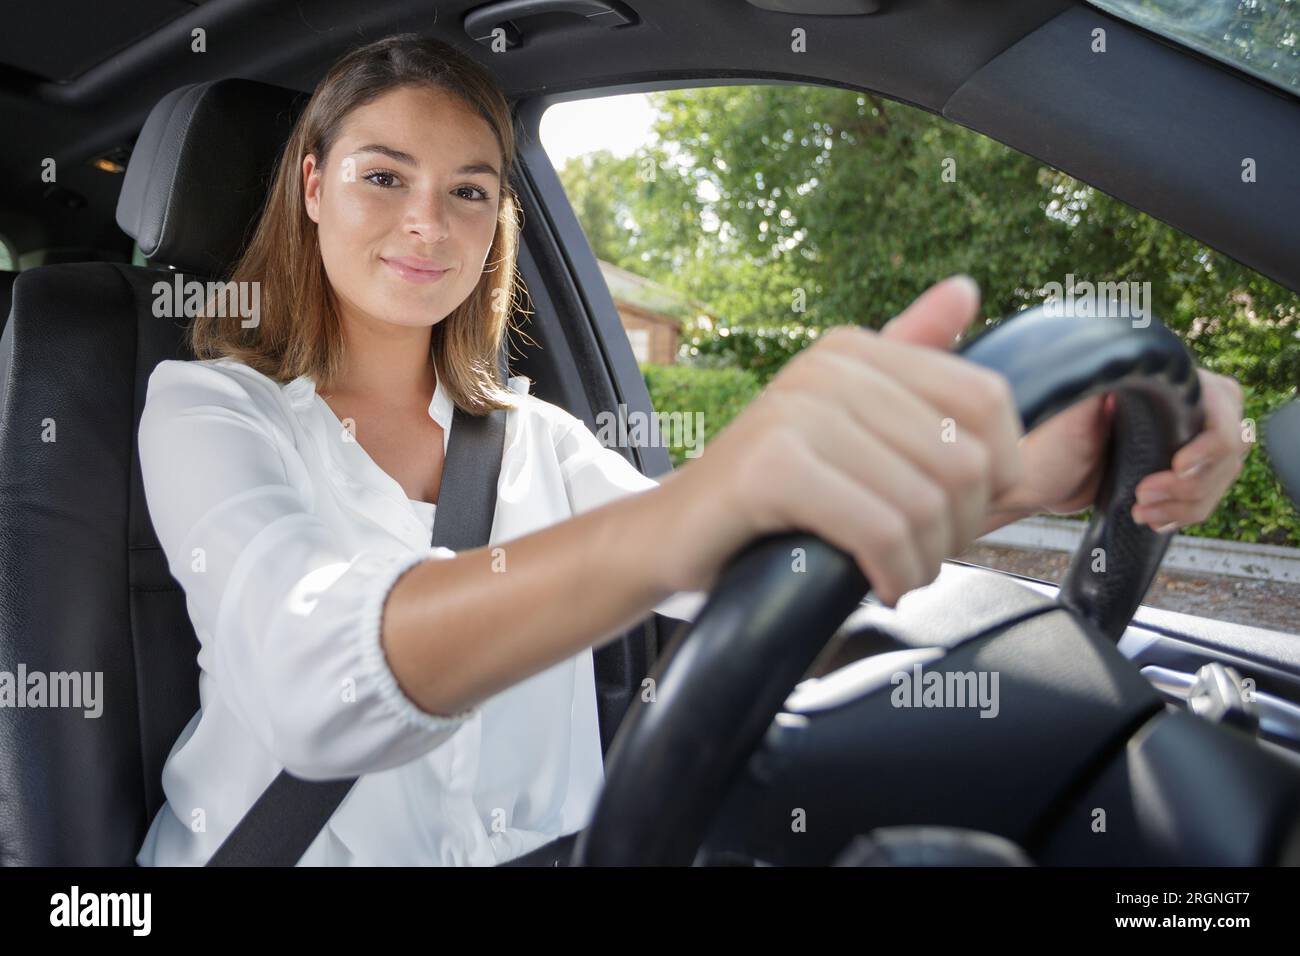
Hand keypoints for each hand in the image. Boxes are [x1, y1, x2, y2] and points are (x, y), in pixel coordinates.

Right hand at [663, 274, 1021, 604]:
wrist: (673, 531)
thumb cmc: (770, 491)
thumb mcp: (846, 424)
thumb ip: (907, 361)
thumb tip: (965, 289)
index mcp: (854, 350)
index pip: (986, 398)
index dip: (999, 471)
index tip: (960, 512)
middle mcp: (827, 368)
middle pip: (964, 458)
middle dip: (959, 528)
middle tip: (922, 555)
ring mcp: (796, 413)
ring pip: (926, 502)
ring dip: (924, 561)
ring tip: (896, 573)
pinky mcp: (772, 467)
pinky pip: (879, 530)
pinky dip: (893, 572)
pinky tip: (878, 583)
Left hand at [990, 366, 1247, 531]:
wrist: (1029, 483)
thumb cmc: (1040, 444)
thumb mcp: (1067, 414)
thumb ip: (1099, 391)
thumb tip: (1126, 370)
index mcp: (1159, 385)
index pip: (1221, 403)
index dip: (1210, 439)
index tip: (1178, 466)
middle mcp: (1176, 409)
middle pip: (1227, 446)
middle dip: (1194, 481)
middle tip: (1145, 495)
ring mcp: (1177, 443)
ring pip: (1219, 476)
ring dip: (1187, 502)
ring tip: (1142, 510)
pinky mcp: (1169, 474)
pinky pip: (1203, 496)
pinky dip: (1183, 512)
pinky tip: (1153, 517)